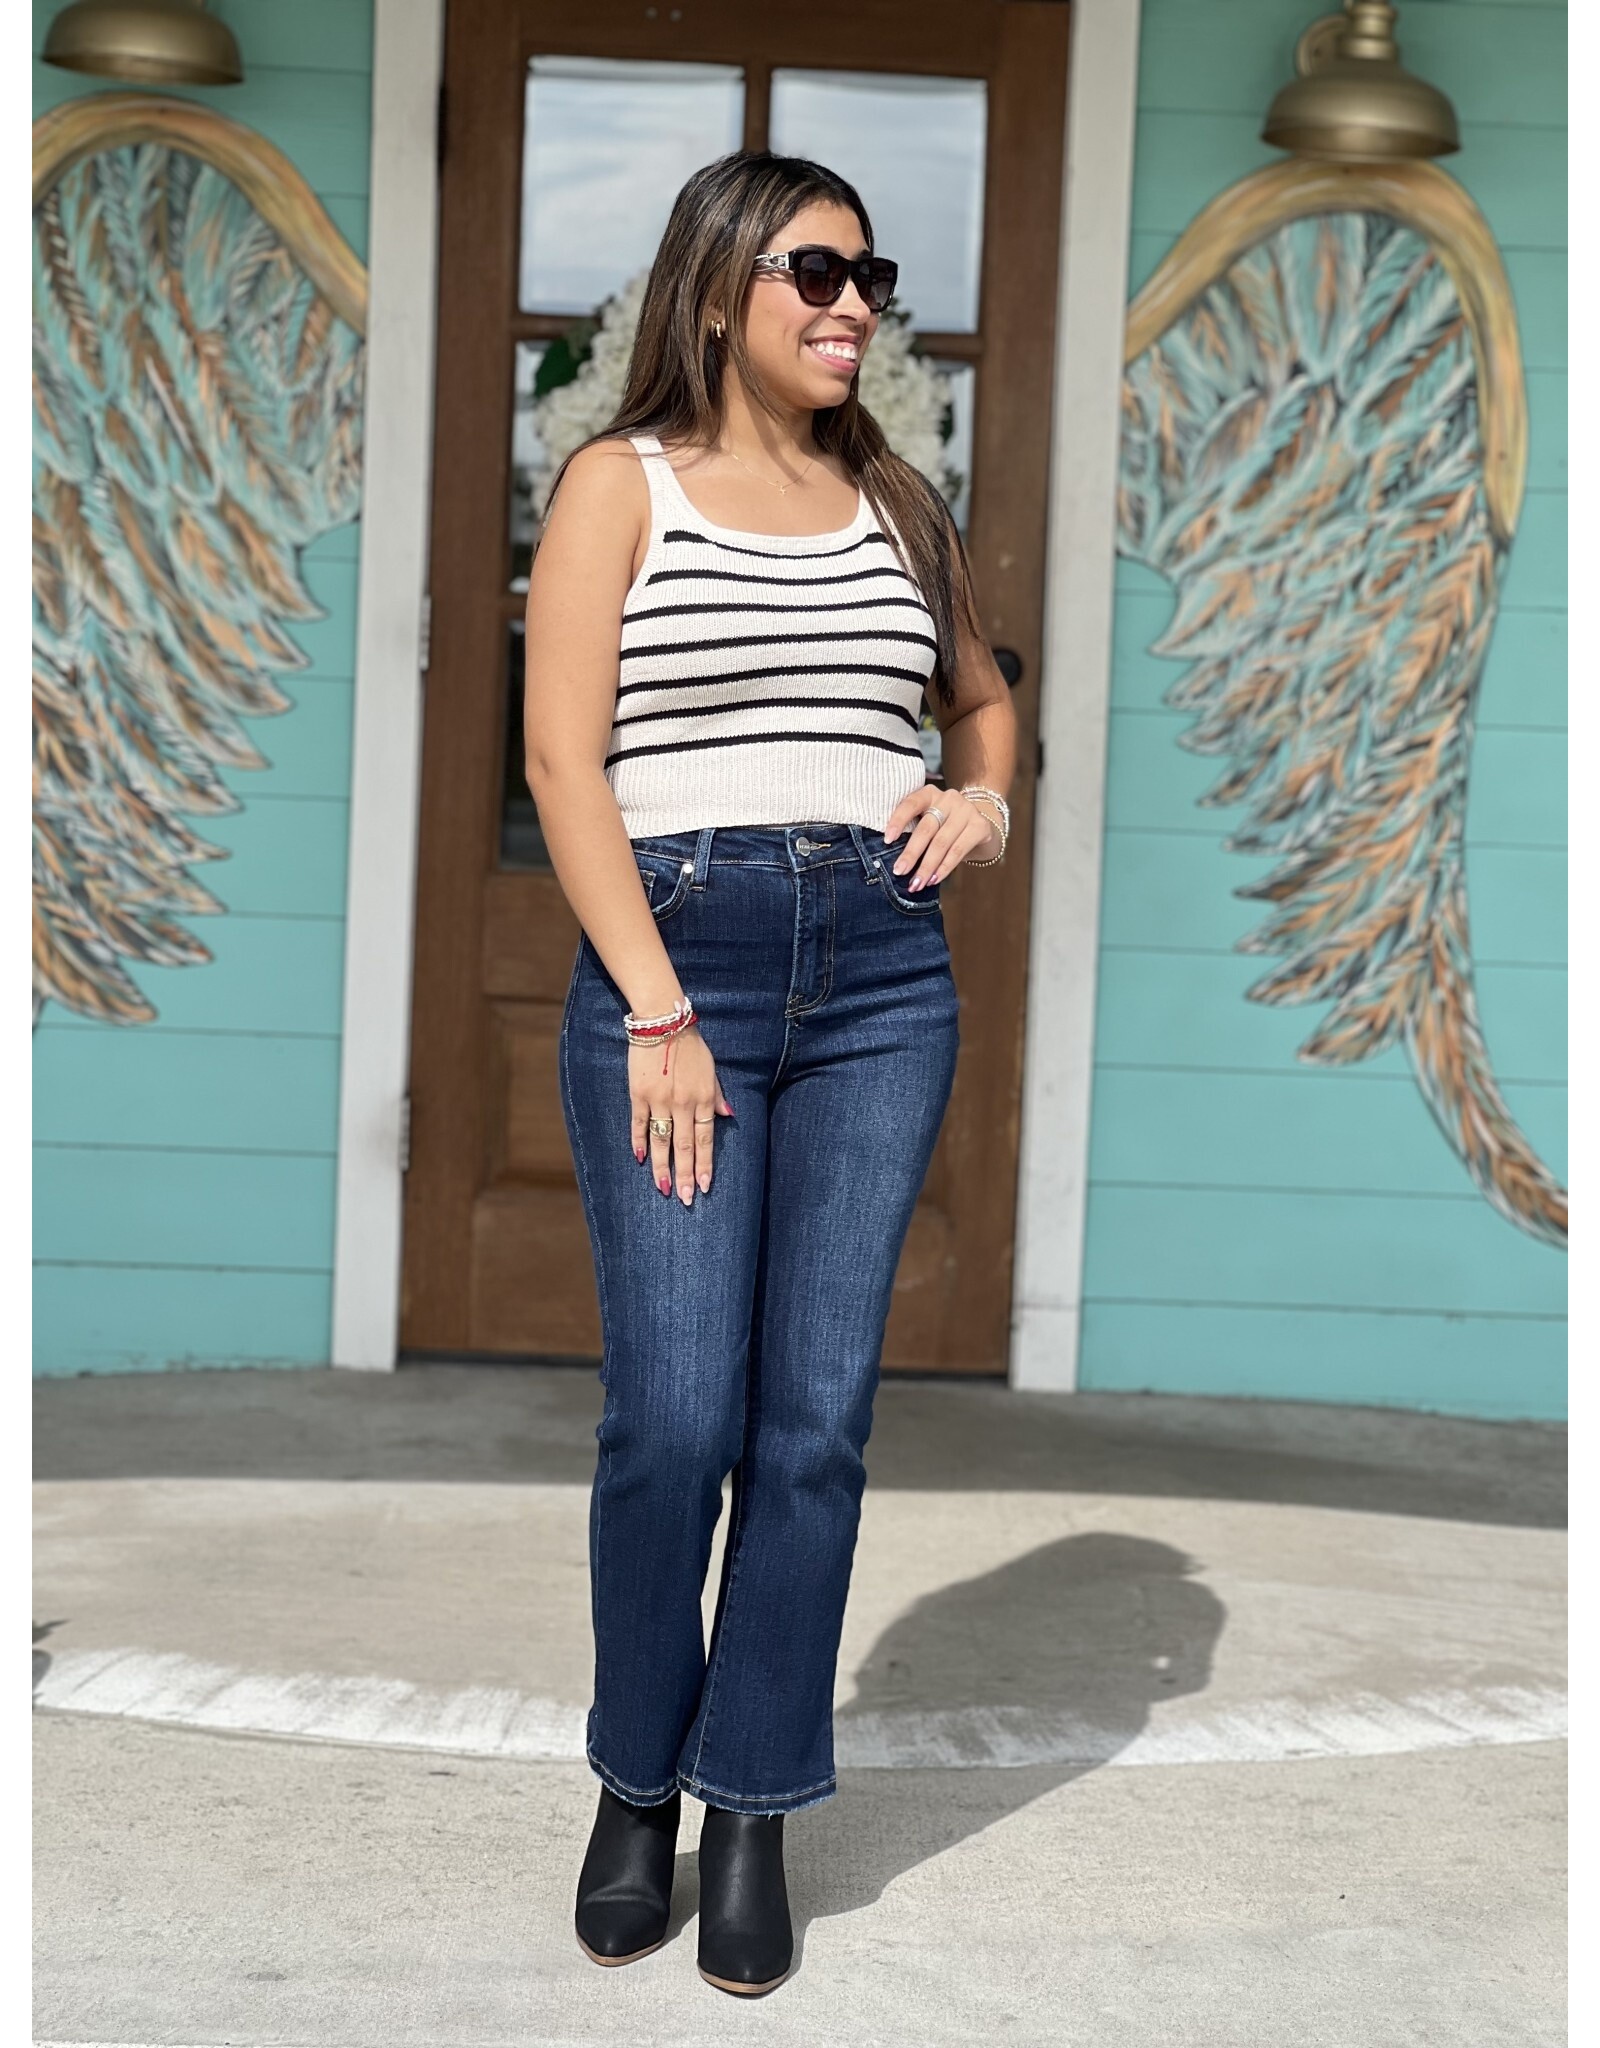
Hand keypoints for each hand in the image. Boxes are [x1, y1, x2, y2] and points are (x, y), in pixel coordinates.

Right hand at [629, 1024, 732, 1204]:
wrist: (662, 1021)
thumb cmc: (690, 1044)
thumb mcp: (711, 1068)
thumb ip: (718, 1094)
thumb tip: (727, 1116)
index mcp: (704, 1097)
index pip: (706, 1139)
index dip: (705, 1164)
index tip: (705, 1186)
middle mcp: (683, 1103)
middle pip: (684, 1147)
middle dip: (686, 1175)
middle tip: (686, 1199)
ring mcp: (660, 1100)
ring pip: (661, 1142)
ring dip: (663, 1168)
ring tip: (664, 1189)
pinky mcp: (639, 1094)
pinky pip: (639, 1124)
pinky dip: (639, 1142)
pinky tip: (641, 1160)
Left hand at [883, 783, 1002, 888]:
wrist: (981, 826)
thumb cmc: (945, 826)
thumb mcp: (929, 821)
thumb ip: (914, 831)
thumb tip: (897, 861)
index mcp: (929, 793)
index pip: (911, 804)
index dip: (898, 821)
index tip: (887, 840)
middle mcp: (949, 798)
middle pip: (926, 829)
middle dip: (911, 853)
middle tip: (900, 872)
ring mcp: (966, 811)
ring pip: (941, 843)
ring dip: (927, 867)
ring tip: (917, 883)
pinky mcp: (979, 826)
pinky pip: (958, 851)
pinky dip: (944, 868)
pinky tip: (934, 879)